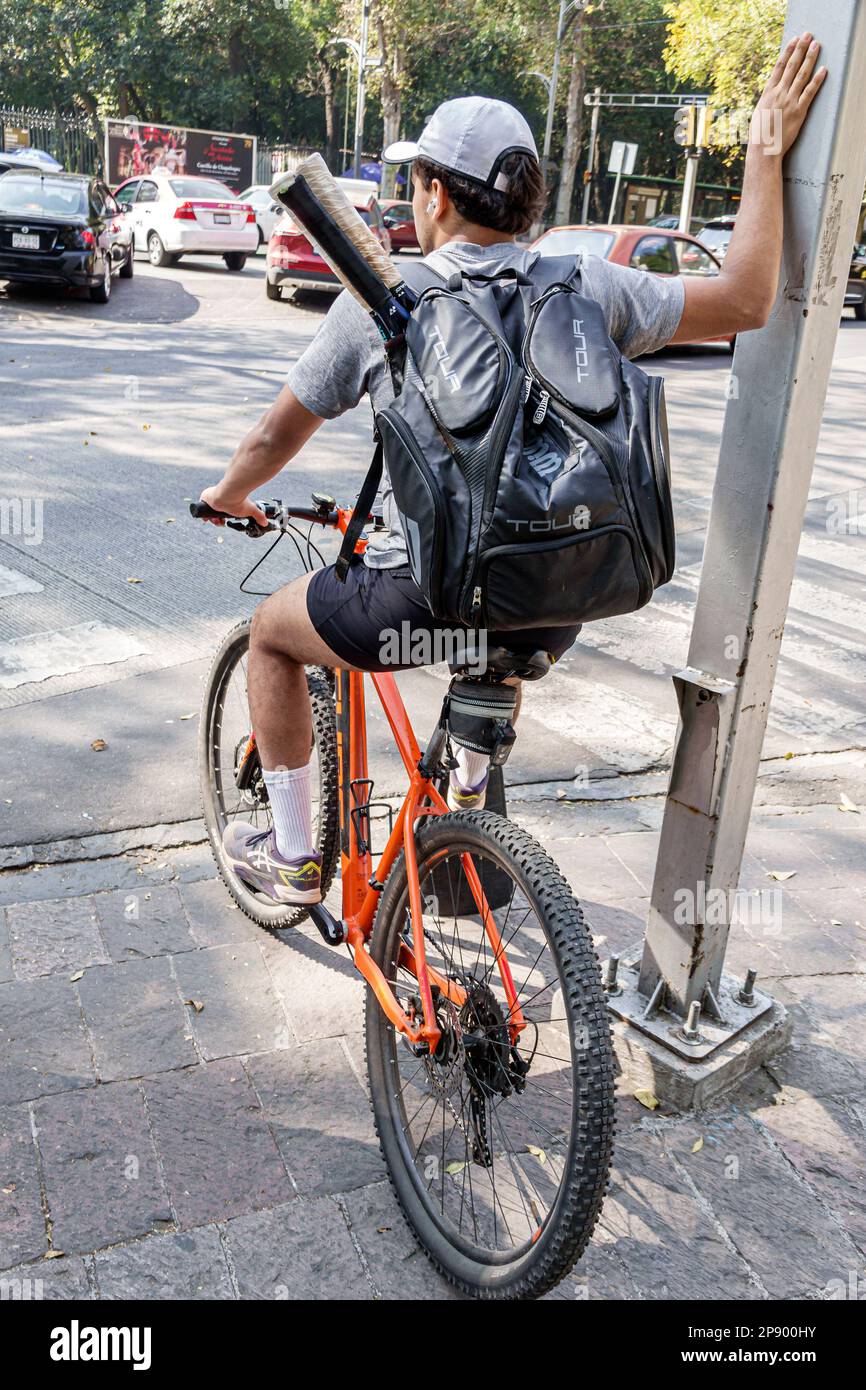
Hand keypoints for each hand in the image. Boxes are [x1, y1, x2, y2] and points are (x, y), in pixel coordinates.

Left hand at [198, 484, 267, 527]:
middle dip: (216, 520)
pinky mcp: (205, 497)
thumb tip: (266, 522)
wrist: (230, 494)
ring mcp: (211, 498)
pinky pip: (200, 507)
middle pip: (214, 513)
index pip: (222, 511)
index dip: (221, 519)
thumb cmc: (239, 500)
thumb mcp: (250, 510)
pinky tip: (205, 519)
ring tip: (216, 521)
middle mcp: (218, 499)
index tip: (223, 522)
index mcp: (227, 501)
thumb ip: (259, 516)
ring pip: (208, 511)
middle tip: (220, 523)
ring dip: (211, 519)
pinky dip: (202, 514)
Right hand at [751, 32, 826, 158]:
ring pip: (802, 75)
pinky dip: (817, 80)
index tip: (793, 40)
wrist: (763, 149)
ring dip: (810, 58)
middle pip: (792, 66)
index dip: (787, 52)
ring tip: (816, 45)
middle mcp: (779, 93)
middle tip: (807, 36)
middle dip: (800, 48)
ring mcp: (789, 101)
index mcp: (768, 93)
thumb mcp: (759, 112)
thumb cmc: (759, 135)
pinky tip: (823, 70)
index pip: (779, 67)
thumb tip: (771, 93)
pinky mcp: (799, 111)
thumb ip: (768, 100)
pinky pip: (810, 92)